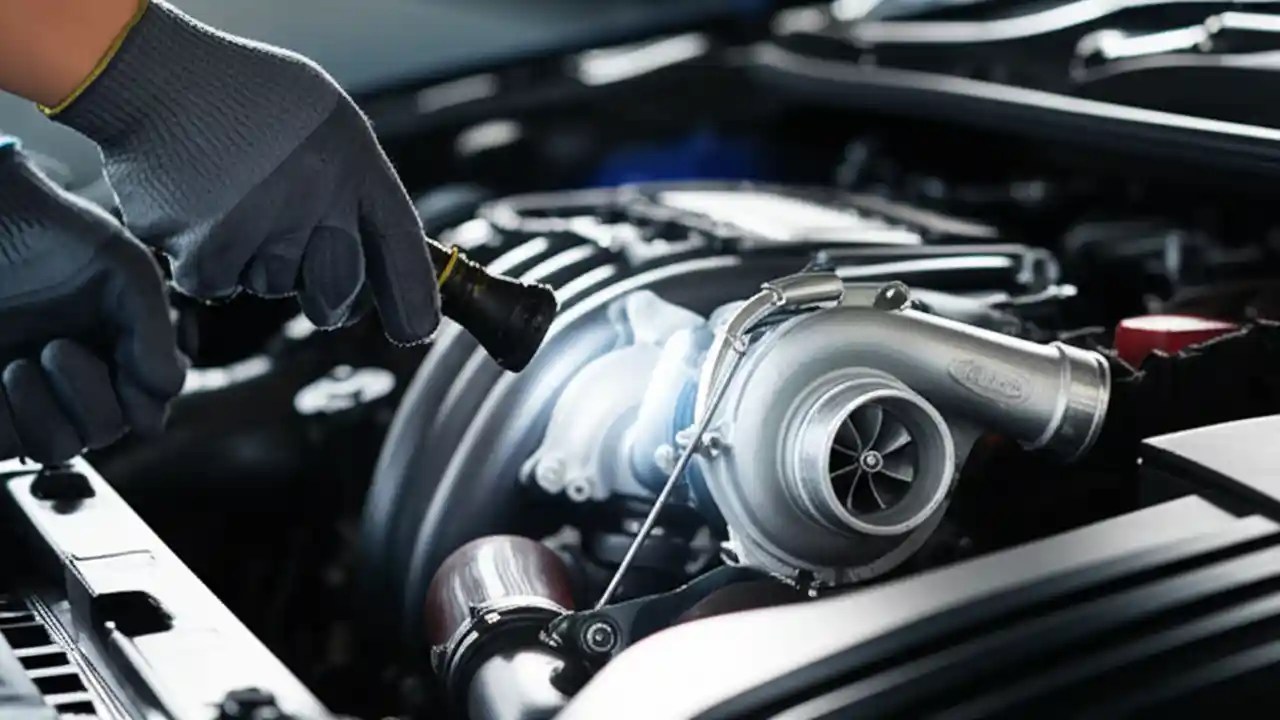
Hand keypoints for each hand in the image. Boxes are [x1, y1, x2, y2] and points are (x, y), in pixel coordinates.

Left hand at [0, 144, 185, 462]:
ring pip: (59, 448)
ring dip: (44, 410)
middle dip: (88, 395)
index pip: (148, 407)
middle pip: (106, 431)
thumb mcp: (124, 269)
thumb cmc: (51, 233)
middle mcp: (76, 377)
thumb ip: (155, 329)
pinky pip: (5, 445)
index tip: (131, 369)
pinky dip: (5, 417)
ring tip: (20, 363)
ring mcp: (28, 393)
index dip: (145, 401)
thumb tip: (169, 387)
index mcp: (119, 350)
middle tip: (57, 346)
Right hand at [53, 0, 439, 343]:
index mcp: (353, 161)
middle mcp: (317, 195)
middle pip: (337, 290)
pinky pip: (217, 286)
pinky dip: (204, 262)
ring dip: (254, 261)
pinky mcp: (207, 249)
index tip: (415, 328)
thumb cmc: (240, 95)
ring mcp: (262, 224)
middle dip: (328, 300)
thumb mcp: (322, 120)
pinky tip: (196, 212)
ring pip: (272, 285)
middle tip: (311, 284)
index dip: (413, 297)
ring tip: (230, 201)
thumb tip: (369, 251)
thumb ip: (350, 181)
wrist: (154, 75)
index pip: (400, 246)